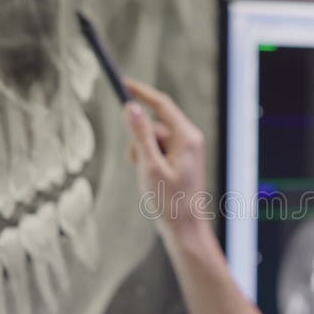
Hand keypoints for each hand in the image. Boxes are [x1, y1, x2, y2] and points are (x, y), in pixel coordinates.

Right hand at [123, 78, 208, 238]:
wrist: (185, 229)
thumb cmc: (170, 201)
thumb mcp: (150, 166)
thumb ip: (140, 136)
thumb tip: (131, 108)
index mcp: (187, 137)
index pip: (162, 105)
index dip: (141, 93)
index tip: (123, 83)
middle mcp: (189, 140)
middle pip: (154, 125)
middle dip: (139, 140)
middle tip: (138, 164)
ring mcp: (186, 151)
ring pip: (153, 141)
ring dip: (143, 155)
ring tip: (148, 178)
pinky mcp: (181, 162)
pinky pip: (158, 152)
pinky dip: (148, 162)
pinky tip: (152, 181)